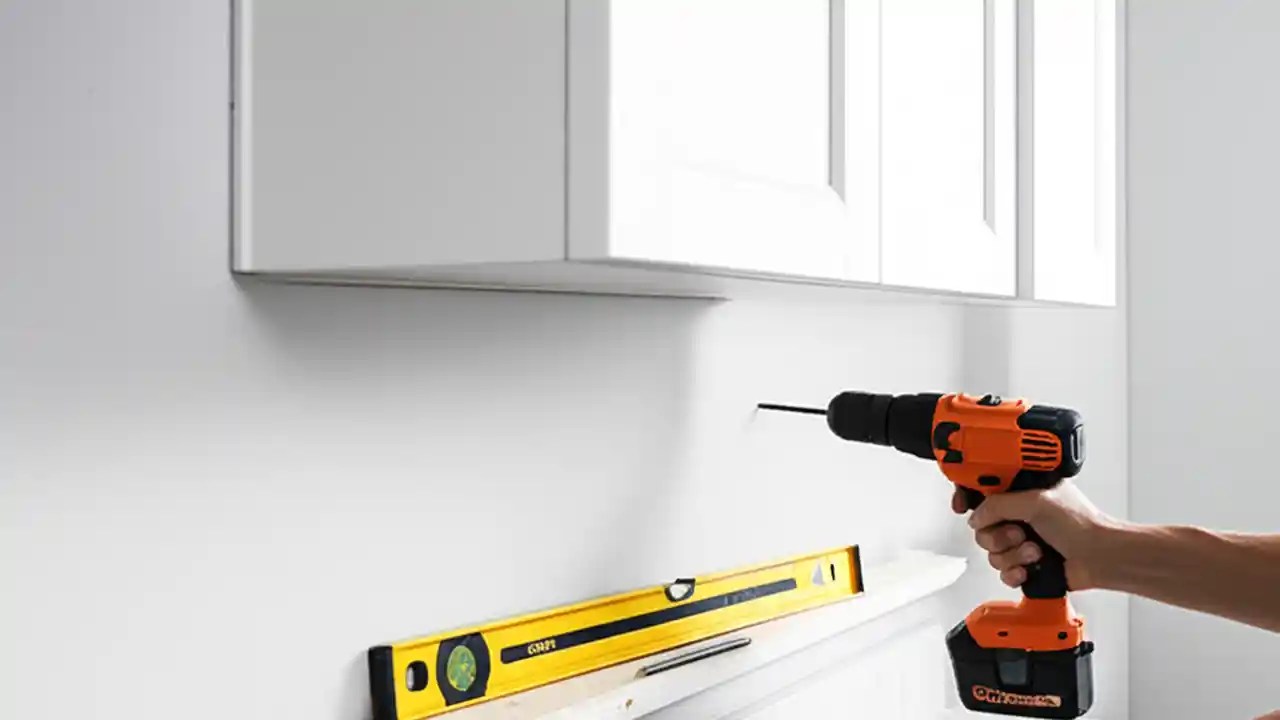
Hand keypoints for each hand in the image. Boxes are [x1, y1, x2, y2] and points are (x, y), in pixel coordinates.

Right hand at [951, 480, 1117, 590]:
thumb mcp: (1035, 502)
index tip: (962, 506)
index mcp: (1022, 492)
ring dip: (1012, 555)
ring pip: (991, 551)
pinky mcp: (1026, 564)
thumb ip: (998, 505)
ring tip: (1035, 551)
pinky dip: (1015, 572)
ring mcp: (1022, 541)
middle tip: (1020, 533)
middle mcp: (1020, 515)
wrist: (1101, 558)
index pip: (983, 491)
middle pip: (982, 527)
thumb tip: (976, 516)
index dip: (968, 498)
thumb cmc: (1082, 525)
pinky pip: (1002, 571)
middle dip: (999, 535)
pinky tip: (1031, 568)